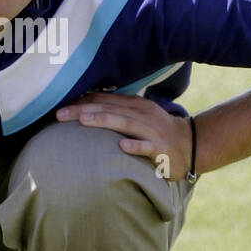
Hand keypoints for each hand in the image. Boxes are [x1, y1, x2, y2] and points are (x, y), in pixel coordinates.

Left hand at [56, 92, 193, 178]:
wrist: (191, 145)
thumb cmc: (157, 131)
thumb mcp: (138, 116)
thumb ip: (116, 111)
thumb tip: (85, 108)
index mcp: (135, 106)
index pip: (104, 99)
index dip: (82, 102)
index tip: (59, 106)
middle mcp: (142, 115)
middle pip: (110, 109)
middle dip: (83, 110)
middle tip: (59, 114)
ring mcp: (152, 132)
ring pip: (126, 124)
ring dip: (104, 121)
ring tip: (83, 120)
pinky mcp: (161, 150)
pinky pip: (148, 147)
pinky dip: (136, 146)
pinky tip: (123, 146)